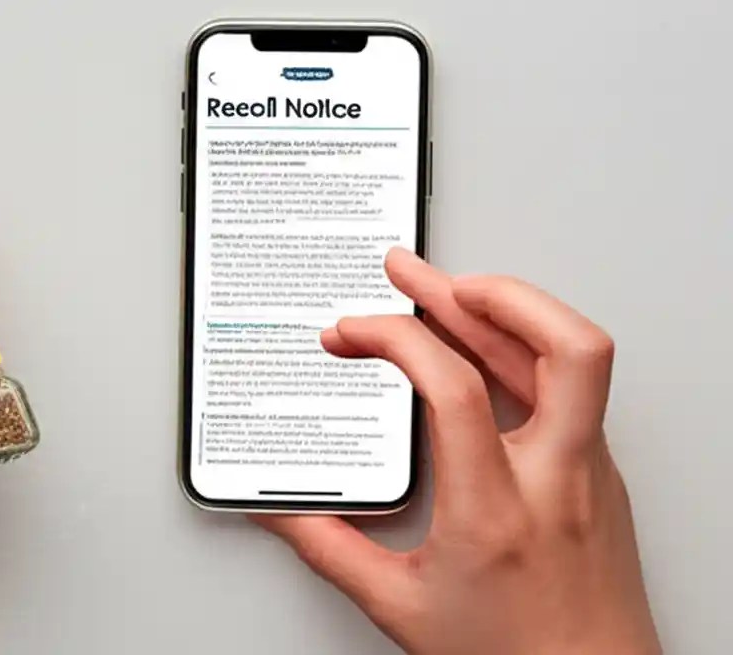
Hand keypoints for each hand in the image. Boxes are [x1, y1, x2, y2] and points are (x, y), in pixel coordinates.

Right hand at [253, 248, 660, 654]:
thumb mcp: (401, 608)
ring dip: (509, 309)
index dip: (397, 339)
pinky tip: (487, 351)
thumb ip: (330, 550)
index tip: (354, 333)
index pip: (453, 388)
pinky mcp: (600, 473)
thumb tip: (281, 511)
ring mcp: (589, 470)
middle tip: (417, 275)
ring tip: (450, 291)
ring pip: (574, 357)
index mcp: (496, 509)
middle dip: (484, 291)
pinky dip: (523, 350)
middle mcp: (556, 478)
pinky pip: (571, 387)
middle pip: (559, 346)